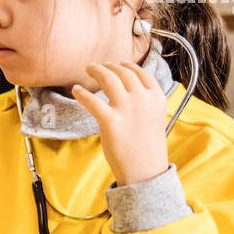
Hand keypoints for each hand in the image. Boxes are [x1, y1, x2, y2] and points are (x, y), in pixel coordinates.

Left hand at [71, 61, 169, 185]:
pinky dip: (82, 93)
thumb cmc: (148, 147)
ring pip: (108, 79)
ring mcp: (127, 109)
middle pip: (123, 73)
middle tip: (99, 66)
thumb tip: (130, 91)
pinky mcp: (110, 121)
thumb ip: (145, 103)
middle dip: (110, 66)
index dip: (128, 65)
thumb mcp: (155, 119)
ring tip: (89, 68)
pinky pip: (92, 101)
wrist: (145, 170)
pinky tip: (76, 89)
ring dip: (97, 71)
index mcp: (157, 98)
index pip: (142, 73)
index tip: (119, 63)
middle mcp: (143, 99)